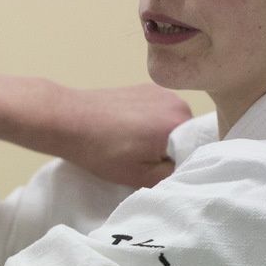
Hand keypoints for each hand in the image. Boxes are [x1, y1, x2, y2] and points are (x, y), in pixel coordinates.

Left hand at [50, 83, 192, 187]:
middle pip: (186, 137)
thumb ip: (172, 176)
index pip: (198, 152)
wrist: (66, 119)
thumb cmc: (100, 150)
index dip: (181, 166)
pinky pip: (159, 112)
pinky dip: (148, 124)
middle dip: (170, 151)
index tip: (159, 172)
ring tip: (131, 146)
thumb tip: (188, 171)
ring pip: (172, 125)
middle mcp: (177, 102)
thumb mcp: (140, 177)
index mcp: (180, 123)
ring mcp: (161, 92)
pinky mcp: (146, 88)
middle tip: (142, 161)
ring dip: (158, 137)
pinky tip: (126, 132)